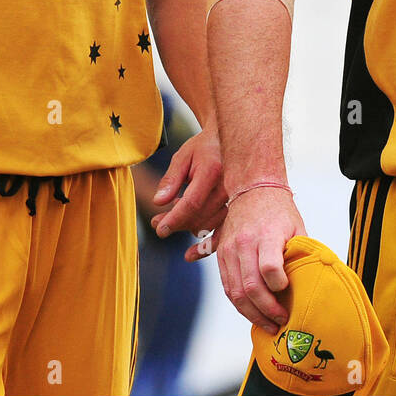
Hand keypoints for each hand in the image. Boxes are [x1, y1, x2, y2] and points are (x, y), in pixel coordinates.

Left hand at [150, 129, 225, 250]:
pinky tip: (191, 254)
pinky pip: (224, 232)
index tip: (159, 229)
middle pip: (199, 217)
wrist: (231, 141)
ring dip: (187, 229)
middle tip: (157, 223)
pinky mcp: (238, 208)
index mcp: (213, 171)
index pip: (192, 203)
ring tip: (169, 223)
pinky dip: (208, 245)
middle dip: (176, 224)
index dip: (174, 219)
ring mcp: (236, 199)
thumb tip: (158, 202)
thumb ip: (171, 179)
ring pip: (209, 226)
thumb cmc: (204, 148)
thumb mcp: (183, 156)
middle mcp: (228, 187)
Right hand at [214, 187, 305, 331]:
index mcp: (267, 234)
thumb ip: (299, 253)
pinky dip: (240, 304)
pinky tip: (254, 313)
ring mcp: (229, 250)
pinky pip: (227, 287)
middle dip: (266, 310)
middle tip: (280, 321)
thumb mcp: (296, 227)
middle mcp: (244, 243)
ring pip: (235, 292)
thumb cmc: (279, 209)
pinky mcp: (221, 255)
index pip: (269, 267)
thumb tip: (309, 281)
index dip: (278, 286)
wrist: (252, 188)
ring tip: (268, 324)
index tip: (287, 292)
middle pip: (251, 286)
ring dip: (252, 314)